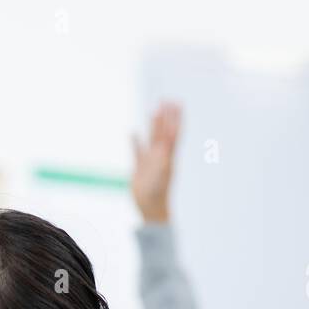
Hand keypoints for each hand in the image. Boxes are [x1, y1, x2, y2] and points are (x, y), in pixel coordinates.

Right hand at [131, 102, 180, 223]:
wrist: (151, 208)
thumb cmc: (158, 192)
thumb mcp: (163, 169)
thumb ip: (166, 151)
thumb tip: (170, 133)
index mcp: (169, 155)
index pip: (173, 132)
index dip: (175, 117)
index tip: (176, 102)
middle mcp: (161, 155)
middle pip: (163, 131)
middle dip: (165, 116)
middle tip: (165, 100)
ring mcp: (150, 161)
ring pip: (152, 138)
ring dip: (153, 125)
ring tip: (152, 110)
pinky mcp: (139, 168)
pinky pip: (137, 150)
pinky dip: (135, 141)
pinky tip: (132, 133)